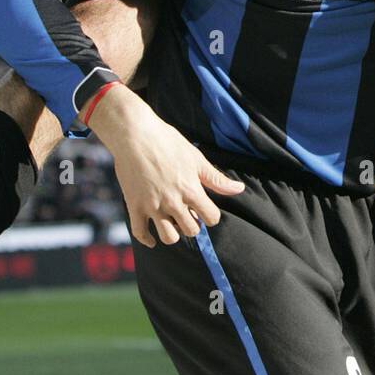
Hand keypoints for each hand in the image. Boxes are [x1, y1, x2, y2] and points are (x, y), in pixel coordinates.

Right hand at [87, 84, 244, 246]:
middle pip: (192, 230)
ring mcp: (153, 206)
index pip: (211, 218)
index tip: (204, 208)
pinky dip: (147, 240)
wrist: (135, 134)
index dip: (210, 215)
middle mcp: (173, 202)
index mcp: (191, 190)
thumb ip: (216, 179)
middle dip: (193, 224)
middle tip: (188, 212)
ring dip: (173, 232)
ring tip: (172, 220)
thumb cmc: (168, 142)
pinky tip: (152, 238)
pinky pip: (140, 234)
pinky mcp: (135, 206)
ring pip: (169, 237)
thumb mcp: (196, 158)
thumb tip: (239, 189)